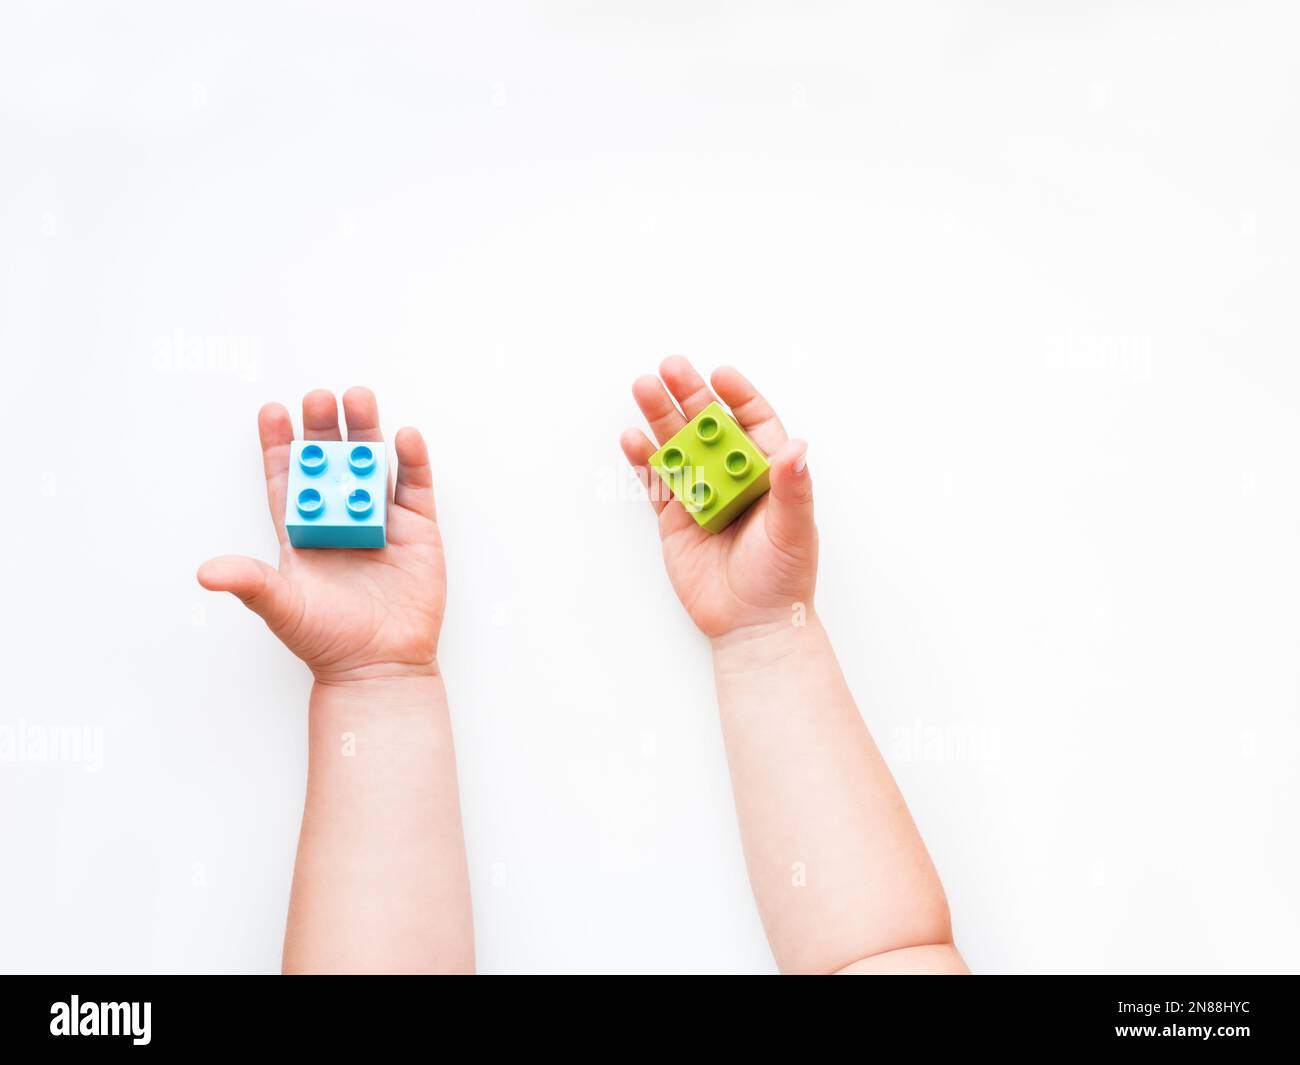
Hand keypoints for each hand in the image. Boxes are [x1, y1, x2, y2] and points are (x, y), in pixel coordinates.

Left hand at [198, 387, 443, 682]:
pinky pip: (416, 487)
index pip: (289, 478)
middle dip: (324, 428)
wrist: (378, 667)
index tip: (273, 411)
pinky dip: (413, 460)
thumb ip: (249, 583)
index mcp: (304, 530)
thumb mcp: (280, 608)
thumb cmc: (326, 641)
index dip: (280, 445)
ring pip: (373, 464)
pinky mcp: (418, 531)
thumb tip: (206, 572)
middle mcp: (342, 518)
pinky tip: (405, 437)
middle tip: (319, 398)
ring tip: (358, 399)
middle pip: (331, 461)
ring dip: (366, 431)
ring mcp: (381, 521)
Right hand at [620, 357, 815, 638]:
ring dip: (660, 417)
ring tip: (643, 386)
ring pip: (678, 447)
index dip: (738, 396)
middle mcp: (732, 477)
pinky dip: (644, 460)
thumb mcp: (794, 529)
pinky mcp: (676, 519)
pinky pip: (657, 483)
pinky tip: (632, 437)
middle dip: (688, 395)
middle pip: (707, 427)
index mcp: (766, 473)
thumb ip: (792, 487)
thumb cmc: (784, 577)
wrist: (752, 625)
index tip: (720, 374)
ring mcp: (701, 495)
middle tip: (669, 367)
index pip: (753, 423)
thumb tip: (797, 446)